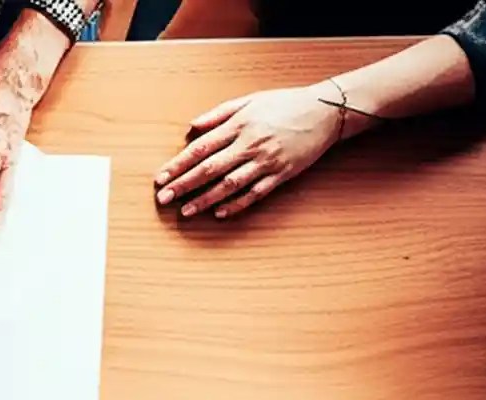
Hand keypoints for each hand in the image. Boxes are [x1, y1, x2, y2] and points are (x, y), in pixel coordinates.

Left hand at [154, 85, 341, 218]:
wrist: (325, 112)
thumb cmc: (284, 104)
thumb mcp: (249, 101)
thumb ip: (218, 114)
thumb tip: (191, 127)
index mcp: (239, 125)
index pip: (201, 148)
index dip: (178, 165)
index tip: (160, 178)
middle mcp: (250, 144)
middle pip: (210, 169)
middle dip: (184, 185)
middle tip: (164, 199)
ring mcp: (266, 161)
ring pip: (229, 184)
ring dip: (205, 199)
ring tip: (186, 212)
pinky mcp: (282, 174)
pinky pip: (255, 193)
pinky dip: (237, 204)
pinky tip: (219, 213)